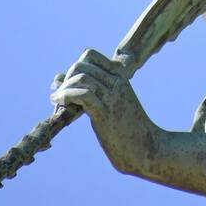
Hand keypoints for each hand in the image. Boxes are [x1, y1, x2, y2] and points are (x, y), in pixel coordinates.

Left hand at [50, 48, 160, 176]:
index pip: (90, 55)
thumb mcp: (112, 105)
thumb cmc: (127, 131)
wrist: (148, 149)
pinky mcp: (105, 113)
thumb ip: (90, 92)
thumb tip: (57, 79)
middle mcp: (117, 82)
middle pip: (81, 65)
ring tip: (57, 100)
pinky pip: (83, 94)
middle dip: (66, 78)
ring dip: (64, 88)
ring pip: (81, 77)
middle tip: (59, 95)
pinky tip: (59, 102)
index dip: (75, 66)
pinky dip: (67, 96)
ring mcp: (112, 96)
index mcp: (121, 77)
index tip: (67, 83)